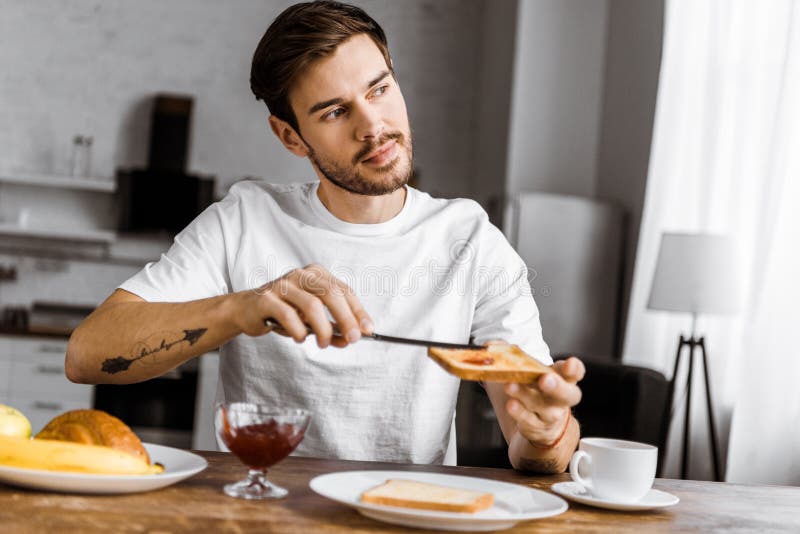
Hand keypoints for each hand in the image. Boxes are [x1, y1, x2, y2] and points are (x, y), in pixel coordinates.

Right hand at [234, 263, 373, 347]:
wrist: (245, 310)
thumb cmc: (283, 312)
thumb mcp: (311, 319)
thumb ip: (332, 327)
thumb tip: (351, 339)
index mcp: (316, 274)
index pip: (344, 290)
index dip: (358, 311)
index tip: (369, 330)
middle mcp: (300, 275)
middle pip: (331, 294)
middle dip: (346, 319)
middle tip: (353, 339)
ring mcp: (282, 284)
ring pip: (312, 305)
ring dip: (323, 329)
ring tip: (324, 343)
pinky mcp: (266, 298)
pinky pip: (288, 316)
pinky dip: (298, 331)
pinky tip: (299, 337)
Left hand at [503, 356, 584, 446]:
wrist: (540, 424)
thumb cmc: (535, 389)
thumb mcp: (529, 370)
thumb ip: (512, 354)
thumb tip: (493, 344)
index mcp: (563, 378)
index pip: (574, 373)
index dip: (574, 368)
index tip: (570, 363)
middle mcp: (561, 398)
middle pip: (567, 394)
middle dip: (557, 386)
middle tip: (545, 380)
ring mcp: (550, 414)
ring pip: (543, 407)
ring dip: (526, 396)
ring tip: (511, 386)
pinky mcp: (536, 426)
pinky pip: (528, 420)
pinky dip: (519, 412)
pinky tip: (511, 404)